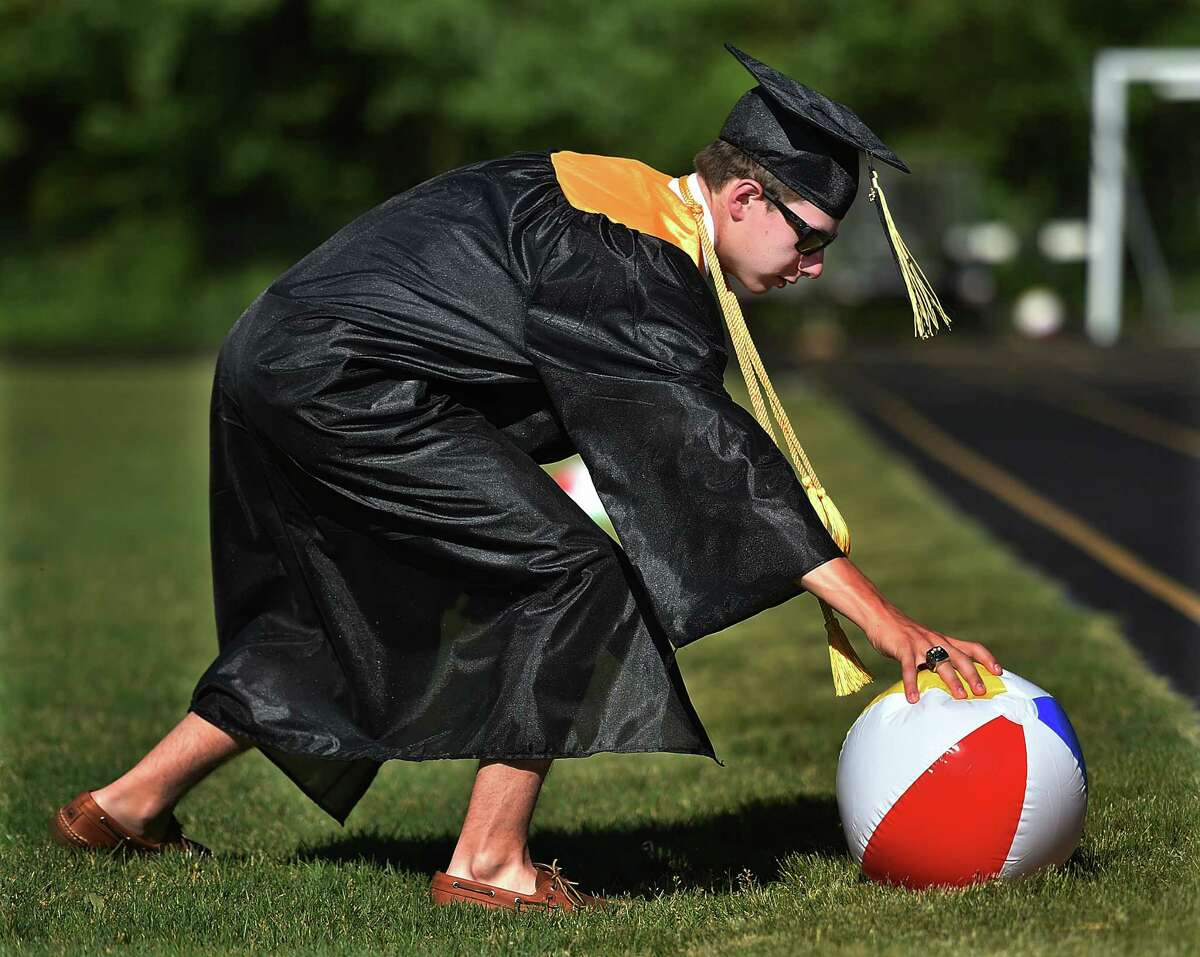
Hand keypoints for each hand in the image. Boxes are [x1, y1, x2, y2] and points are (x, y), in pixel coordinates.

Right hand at [864, 607, 1002, 704]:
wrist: (880, 615)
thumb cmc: (903, 634)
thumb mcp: (925, 643)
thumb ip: (936, 658)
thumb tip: (947, 681)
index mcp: (943, 640)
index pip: (972, 647)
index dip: (987, 659)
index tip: (999, 672)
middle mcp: (936, 641)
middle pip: (960, 657)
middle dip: (972, 674)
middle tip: (981, 692)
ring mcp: (920, 644)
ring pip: (940, 661)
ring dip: (951, 680)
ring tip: (959, 697)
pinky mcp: (903, 648)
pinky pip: (908, 668)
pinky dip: (911, 684)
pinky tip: (912, 699)